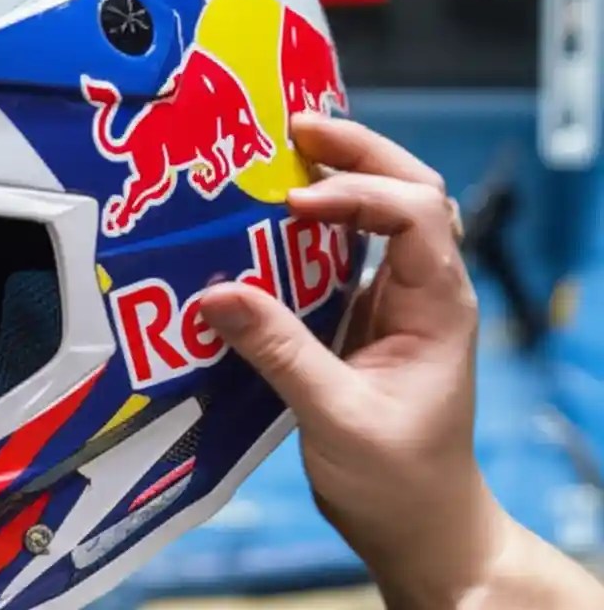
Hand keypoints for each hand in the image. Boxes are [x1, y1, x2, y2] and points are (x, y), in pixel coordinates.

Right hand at [199, 114, 504, 606]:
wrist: (422, 527)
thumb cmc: (399, 481)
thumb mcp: (336, 418)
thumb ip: (278, 352)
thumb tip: (215, 295)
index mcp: (439, 307)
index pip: (415, 216)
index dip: (358, 195)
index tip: (294, 203)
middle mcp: (425, 291)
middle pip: (411, 191)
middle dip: (358, 152)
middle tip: (296, 126)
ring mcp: (399, 301)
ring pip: (385, 211)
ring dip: (342, 174)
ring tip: (284, 148)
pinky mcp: (367, 318)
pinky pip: (348, 251)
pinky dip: (317, 222)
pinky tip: (275, 214)